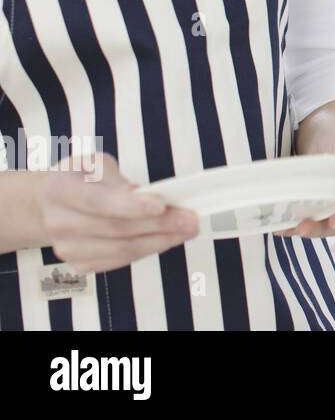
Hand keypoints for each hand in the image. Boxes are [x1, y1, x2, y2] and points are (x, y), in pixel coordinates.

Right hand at [35, 152, 198, 274]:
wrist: (50, 205)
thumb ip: (118, 179)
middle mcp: (59, 223)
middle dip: (160, 225)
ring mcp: (68, 248)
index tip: (161, 204)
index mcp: (60, 190)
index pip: (99, 202)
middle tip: (190, 219)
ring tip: (187, 230)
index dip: (131, 205)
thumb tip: (147, 196)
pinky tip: (167, 239)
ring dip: (161, 241)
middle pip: (117, 229)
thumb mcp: (95, 164)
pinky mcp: (80, 264)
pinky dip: (148, 249)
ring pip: (123, 249)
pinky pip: (121, 260)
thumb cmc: (79, 179)